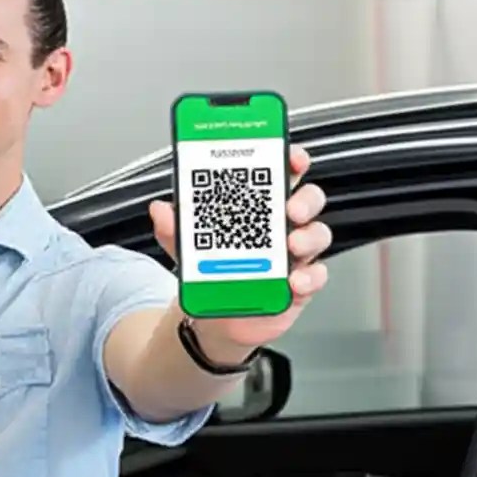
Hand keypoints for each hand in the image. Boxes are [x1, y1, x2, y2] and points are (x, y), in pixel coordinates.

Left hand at [148, 144, 330, 350]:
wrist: (215, 318)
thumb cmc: (211, 270)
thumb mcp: (186, 246)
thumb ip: (174, 228)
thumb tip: (159, 209)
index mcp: (258, 207)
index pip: (281, 175)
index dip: (292, 161)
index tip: (292, 158)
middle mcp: (282, 226)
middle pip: (308, 200)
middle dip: (305, 199)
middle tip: (290, 208)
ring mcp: (294, 255)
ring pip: (317, 234)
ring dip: (308, 237)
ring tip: (291, 245)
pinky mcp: (300, 284)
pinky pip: (315, 275)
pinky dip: (309, 276)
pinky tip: (294, 280)